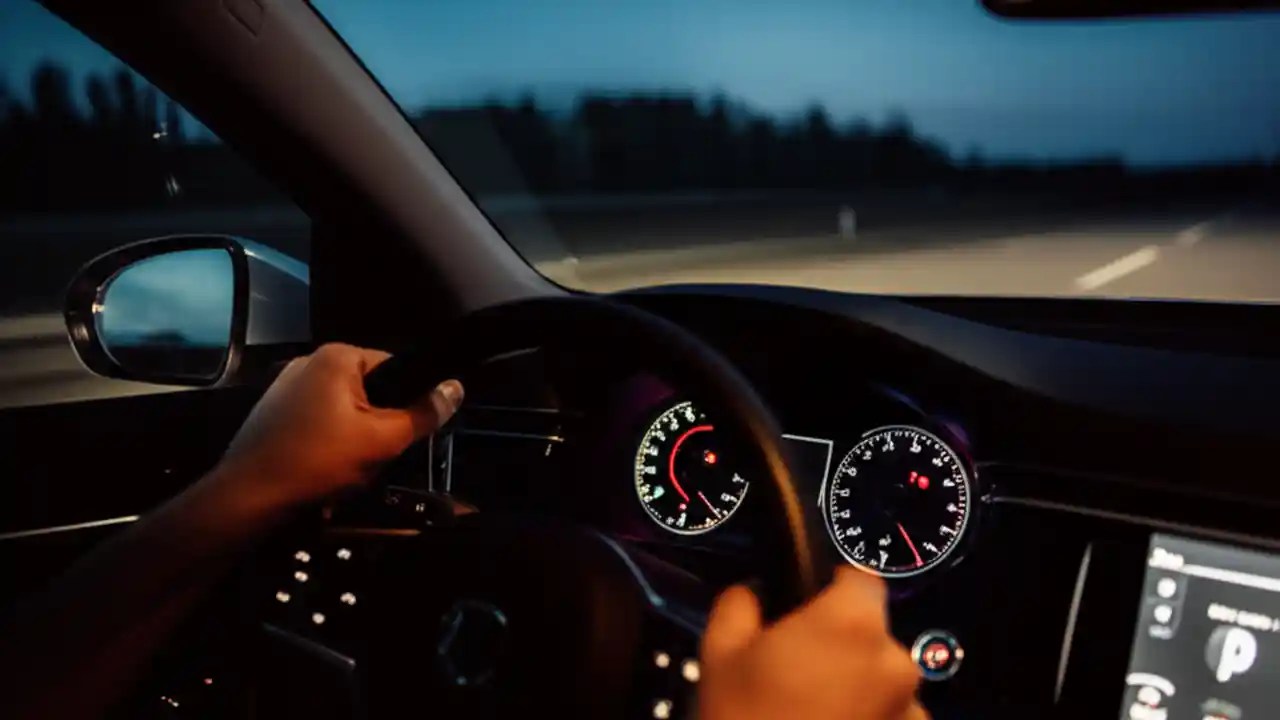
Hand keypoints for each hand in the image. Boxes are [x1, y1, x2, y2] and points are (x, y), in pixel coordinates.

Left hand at [218, 343, 462, 507]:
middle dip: (378, 424)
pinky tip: (323, 469)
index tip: (406, 435)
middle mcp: (310, 361)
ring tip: (347, 467)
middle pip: (370, 390)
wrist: (249, 497)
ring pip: (344, 410)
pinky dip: (327, 443)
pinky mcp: (273, 412)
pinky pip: (318, 422)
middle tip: (376, 457)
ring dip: (354, 437)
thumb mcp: (383, 440)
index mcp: (337, 356)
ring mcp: (286, 386)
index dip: (410, 402)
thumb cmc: (319, 461)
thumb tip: (456, 388)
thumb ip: (423, 414)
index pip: (396, 368)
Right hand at [698, 568, 926, 719]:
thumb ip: (740, 603)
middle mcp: (896, 662)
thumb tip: (754, 593)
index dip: (834, 590)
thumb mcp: (719, 653)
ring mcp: (911, 713)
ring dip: (859, 691)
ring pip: (884, 684)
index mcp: (853, 623)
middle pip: (873, 636)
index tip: (808, 610)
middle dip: (843, 647)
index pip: (863, 579)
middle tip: (798, 672)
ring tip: (815, 715)